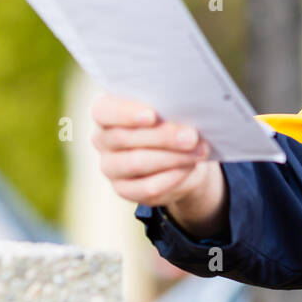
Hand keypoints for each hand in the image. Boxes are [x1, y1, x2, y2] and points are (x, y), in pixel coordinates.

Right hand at [90, 94, 227, 237]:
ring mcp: (109, 167)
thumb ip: (169, 111)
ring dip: (172, 157)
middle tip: (191, 136)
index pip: (104, 111)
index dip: (126, 113)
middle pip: (124, 138)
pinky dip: (172, 177)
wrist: (179, 157)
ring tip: (199, 151)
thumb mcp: (169, 112)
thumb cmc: (170, 123)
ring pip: (136, 163)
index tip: (152, 115)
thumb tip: (184, 119)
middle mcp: (101, 139)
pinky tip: (189, 168)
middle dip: (162, 137)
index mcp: (105, 112)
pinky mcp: (124, 190)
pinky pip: (147, 187)